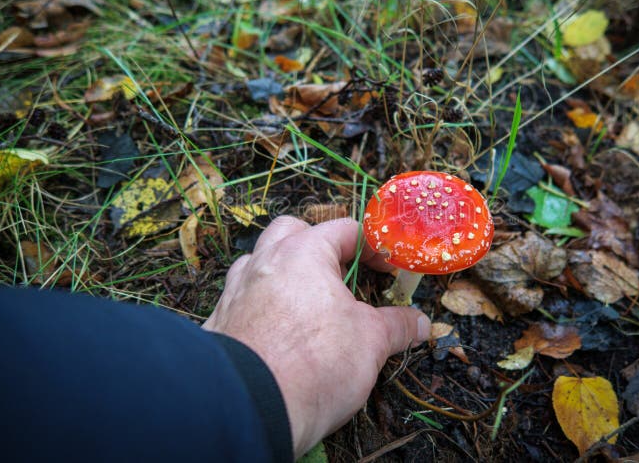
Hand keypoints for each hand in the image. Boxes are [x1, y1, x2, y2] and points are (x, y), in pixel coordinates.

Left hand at [203, 216, 430, 457]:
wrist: (249, 409)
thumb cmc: (315, 363)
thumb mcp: (371, 341)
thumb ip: (396, 325)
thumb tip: (419, 322)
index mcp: (303, 253)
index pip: (344, 229)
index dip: (372, 247)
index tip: (387, 270)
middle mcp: (265, 262)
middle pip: (292, 232)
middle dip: (319, 246)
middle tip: (342, 275)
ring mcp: (237, 290)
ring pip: (261, 261)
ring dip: (285, 272)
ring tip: (309, 302)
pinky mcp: (219, 321)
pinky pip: (244, 297)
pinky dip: (264, 304)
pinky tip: (279, 330)